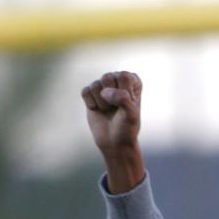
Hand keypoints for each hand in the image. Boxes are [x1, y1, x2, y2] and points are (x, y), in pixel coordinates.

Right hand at [82, 71, 145, 192]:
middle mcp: (117, 80)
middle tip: (116, 109)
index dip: (125, 93)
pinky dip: (91, 104)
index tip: (129, 105)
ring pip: (96, 85)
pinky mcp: (90, 92)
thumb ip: (123, 99)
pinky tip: (98, 110)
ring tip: (108, 110)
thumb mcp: (132, 114)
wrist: (115, 142)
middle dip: (111, 98)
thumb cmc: (127, 127)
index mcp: (133, 81)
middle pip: (107, 77)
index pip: (124, 76)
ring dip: (102, 103)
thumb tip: (104, 92)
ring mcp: (103, 86)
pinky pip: (86, 91)